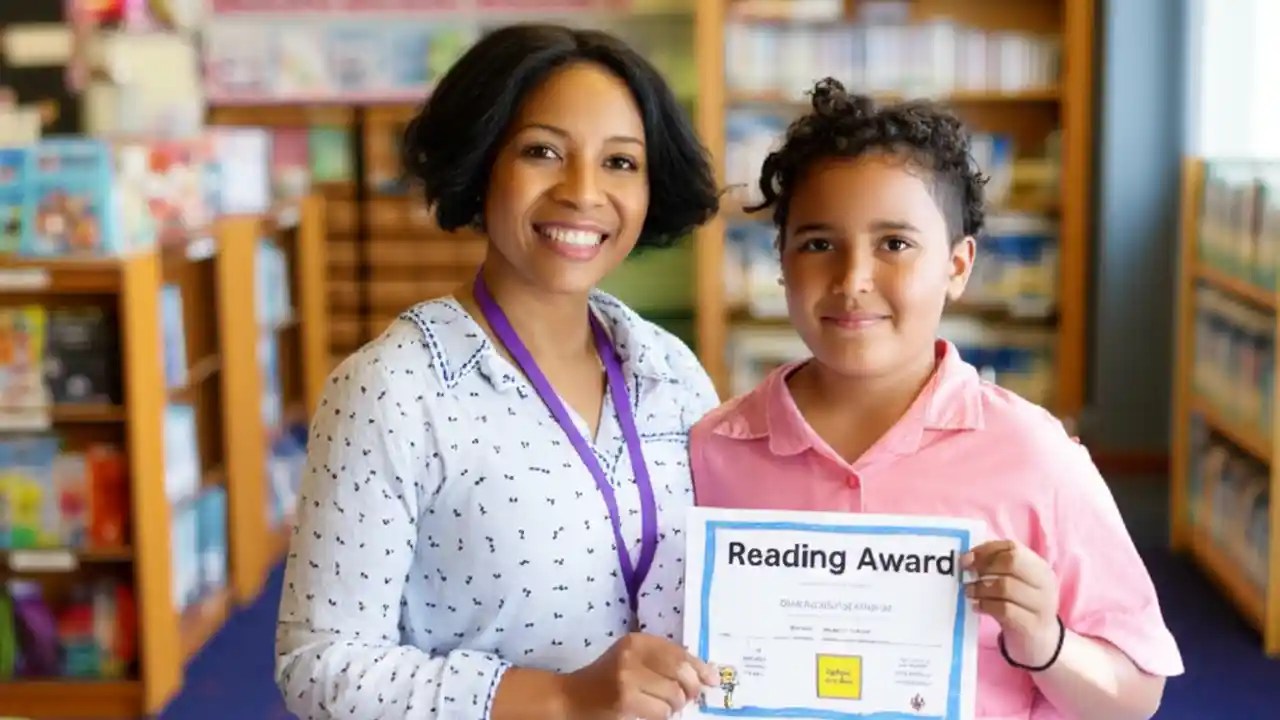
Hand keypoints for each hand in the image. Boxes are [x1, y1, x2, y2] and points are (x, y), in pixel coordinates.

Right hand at [558, 632, 717, 719]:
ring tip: (663, 706)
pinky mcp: (625, 702)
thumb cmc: (604, 679)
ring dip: (674, 706)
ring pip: (673, 696)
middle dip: (690, 689)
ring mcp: (627, 679)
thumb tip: (702, 673)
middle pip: (680, 674)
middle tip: (687, 698)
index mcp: (635, 641)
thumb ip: (660, 660)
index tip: (712, 680)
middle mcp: (632, 656)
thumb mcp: (630, 659)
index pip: (678, 652)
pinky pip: (660, 712)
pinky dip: (662, 716)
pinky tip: (651, 713)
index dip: (700, 667)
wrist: (570, 699)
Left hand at [962, 539, 1060, 665]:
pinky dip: (985, 605)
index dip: (986, 550)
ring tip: (969, 592)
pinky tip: (976, 606)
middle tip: (966, 574)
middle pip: (1012, 562)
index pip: (1013, 548)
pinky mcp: (1032, 626)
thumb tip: (967, 558)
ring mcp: (1041, 605)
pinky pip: (1004, 609)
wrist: (1042, 643)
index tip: (967, 558)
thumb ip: (997, 569)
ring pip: (1006, 586)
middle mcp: (1044, 584)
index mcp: (1040, 568)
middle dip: (984, 566)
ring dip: (980, 587)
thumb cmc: (1022, 608)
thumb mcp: (1015, 585)